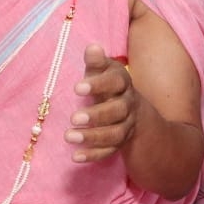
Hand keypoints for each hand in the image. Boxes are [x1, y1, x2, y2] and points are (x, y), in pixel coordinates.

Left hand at [64, 44, 136, 161]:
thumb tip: (92, 47)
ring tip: (69, 136)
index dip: (99, 85)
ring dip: (93, 137)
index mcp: (122, 84)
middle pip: (118, 111)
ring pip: (115, 134)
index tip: (77, 88)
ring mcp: (126, 126)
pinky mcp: (120, 143)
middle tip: (73, 118)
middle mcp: (128, 105)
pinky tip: (75, 156)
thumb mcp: (104, 71)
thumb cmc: (108, 85)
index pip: (116, 82)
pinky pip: (110, 151)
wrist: (134, 110)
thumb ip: (96, 62)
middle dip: (96, 115)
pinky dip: (93, 155)